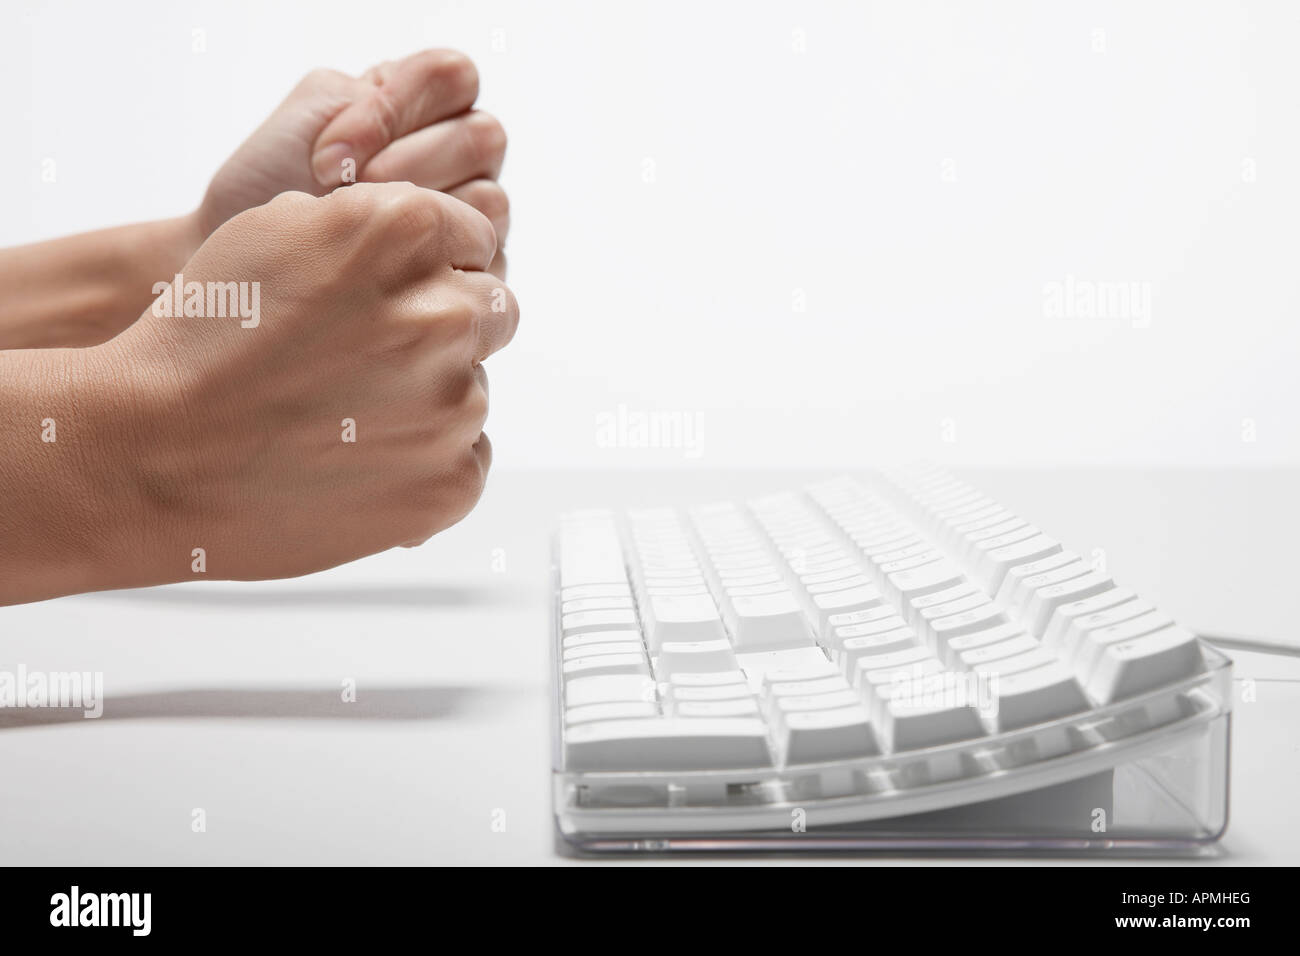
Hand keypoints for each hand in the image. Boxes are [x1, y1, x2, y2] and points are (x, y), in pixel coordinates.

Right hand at [98, 182, 517, 583]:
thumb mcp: (275, 233)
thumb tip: (425, 231)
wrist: (154, 455)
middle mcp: (444, 314)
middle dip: (445, 329)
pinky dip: (426, 462)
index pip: (474, 237)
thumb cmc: (202, 344)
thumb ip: (369, 222)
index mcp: (405, 235)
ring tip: (344, 420)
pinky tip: (358, 462)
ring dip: (429, 398)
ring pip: (473, 390)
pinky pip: (467, 459)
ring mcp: (455, 405)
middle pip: (491, 312)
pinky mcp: (452, 482)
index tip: (396, 294)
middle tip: (372, 361)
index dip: (434, 267)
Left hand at [197, 50, 508, 275]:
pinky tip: (389, 266)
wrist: (252, 260)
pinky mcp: (472, 270)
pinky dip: (435, 260)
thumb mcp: (309, 112)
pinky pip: (484, 258)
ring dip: (423, 215)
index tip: (334, 146)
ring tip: (364, 233)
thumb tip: (408, 139)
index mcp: (422, 105)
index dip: (400, 104)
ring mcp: (471, 214)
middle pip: (483, 137)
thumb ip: (366, 97)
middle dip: (409, 164)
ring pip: (490, 199)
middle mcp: (457, 156)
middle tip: (350, 190)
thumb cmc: (272, 186)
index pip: (453, 77)